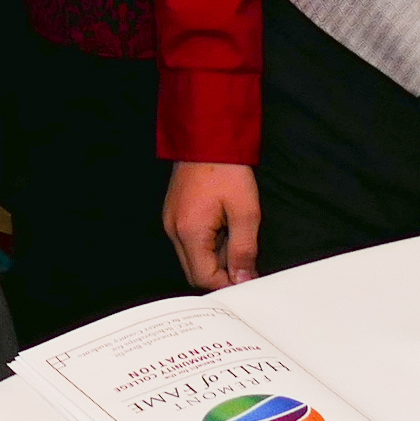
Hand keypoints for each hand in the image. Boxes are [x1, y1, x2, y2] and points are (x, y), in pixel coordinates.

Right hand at [165, 162, 259, 288]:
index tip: (248, 276)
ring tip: (234, 232)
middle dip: (221, 271)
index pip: (204, 278)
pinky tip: (223, 225)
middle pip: (195, 272)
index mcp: (189, 231)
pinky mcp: (175, 214)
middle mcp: (173, 230)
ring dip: (215, 256)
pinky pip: (190, 242)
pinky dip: (208, 243)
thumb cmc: (226, 168)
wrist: (207, 137)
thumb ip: (243, 250)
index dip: (228, 282)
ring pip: (193, 258)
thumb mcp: (245, 211)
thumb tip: (243, 278)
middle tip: (243, 255)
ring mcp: (171, 222)